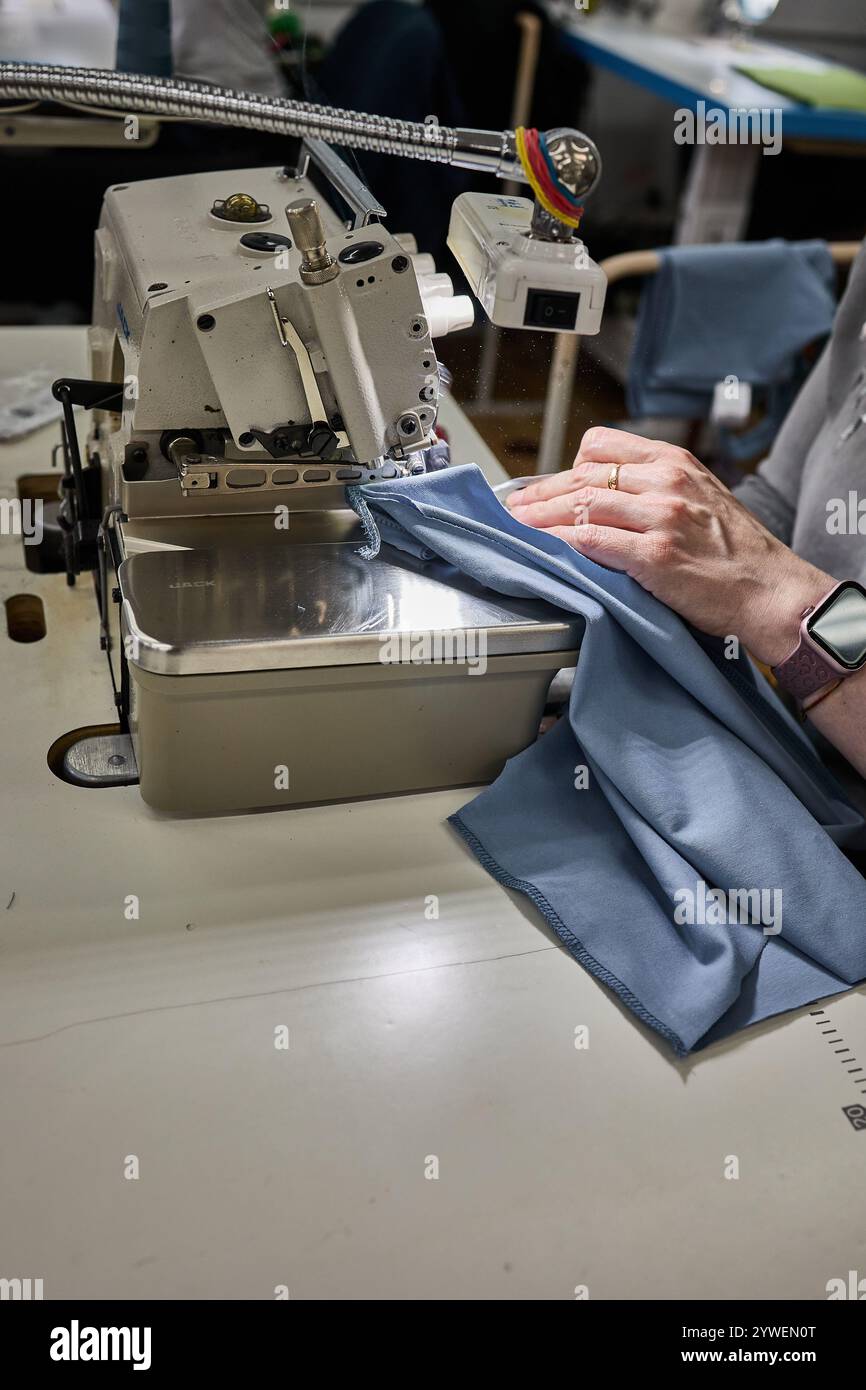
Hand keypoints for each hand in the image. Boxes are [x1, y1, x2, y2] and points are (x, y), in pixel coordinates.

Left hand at [506, 428, 831, 666]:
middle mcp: (667, 481)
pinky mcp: (654, 555)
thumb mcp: (702, 498)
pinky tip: (544, 550)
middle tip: (516, 509)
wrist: (771, 591)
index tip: (546, 486)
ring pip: (580, 506)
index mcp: (676, 461)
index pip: (601, 446)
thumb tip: (604, 497)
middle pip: (583, 476)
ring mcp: (660, 517)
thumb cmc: (737, 554)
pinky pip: (590, 541)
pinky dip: (560, 544)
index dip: (565, 467)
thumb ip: (657, 489)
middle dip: (541, 494)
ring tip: (518, 529)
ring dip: (541, 519)